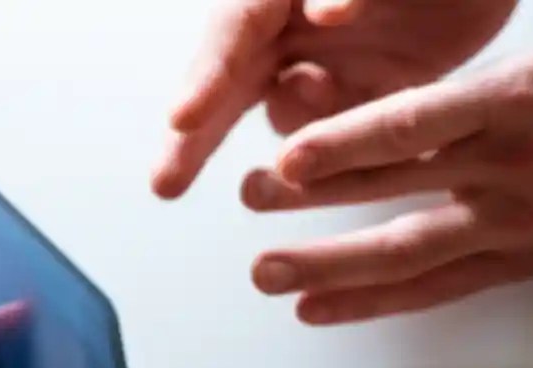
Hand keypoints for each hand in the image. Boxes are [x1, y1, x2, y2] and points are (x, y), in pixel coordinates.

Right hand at [156, 0, 516, 197]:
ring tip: (321, 133)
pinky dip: (344, 152)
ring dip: (291, 140)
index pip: (236, 29)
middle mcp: (294, 24)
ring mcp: (329, 59)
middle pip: (230, 83)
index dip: (207, 75)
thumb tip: (322, 9)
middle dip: (196, 136)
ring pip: (284, 115)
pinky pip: (341, 135)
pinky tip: (367, 160)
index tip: (183, 117)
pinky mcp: (368, 92)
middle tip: (163, 186)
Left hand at [246, 56, 532, 323]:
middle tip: (248, 197)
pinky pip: (432, 291)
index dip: (345, 143)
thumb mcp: (525, 73)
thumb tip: (345, 127)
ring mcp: (511, 226)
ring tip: (265, 271)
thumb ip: (444, 102)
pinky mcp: (513, 268)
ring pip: (406, 251)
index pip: (413, 124)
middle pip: (394, 188)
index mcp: (509, 101)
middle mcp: (508, 167)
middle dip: (311, 198)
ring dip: (327, 264)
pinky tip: (315, 308)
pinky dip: (370, 303)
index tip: (286, 157)